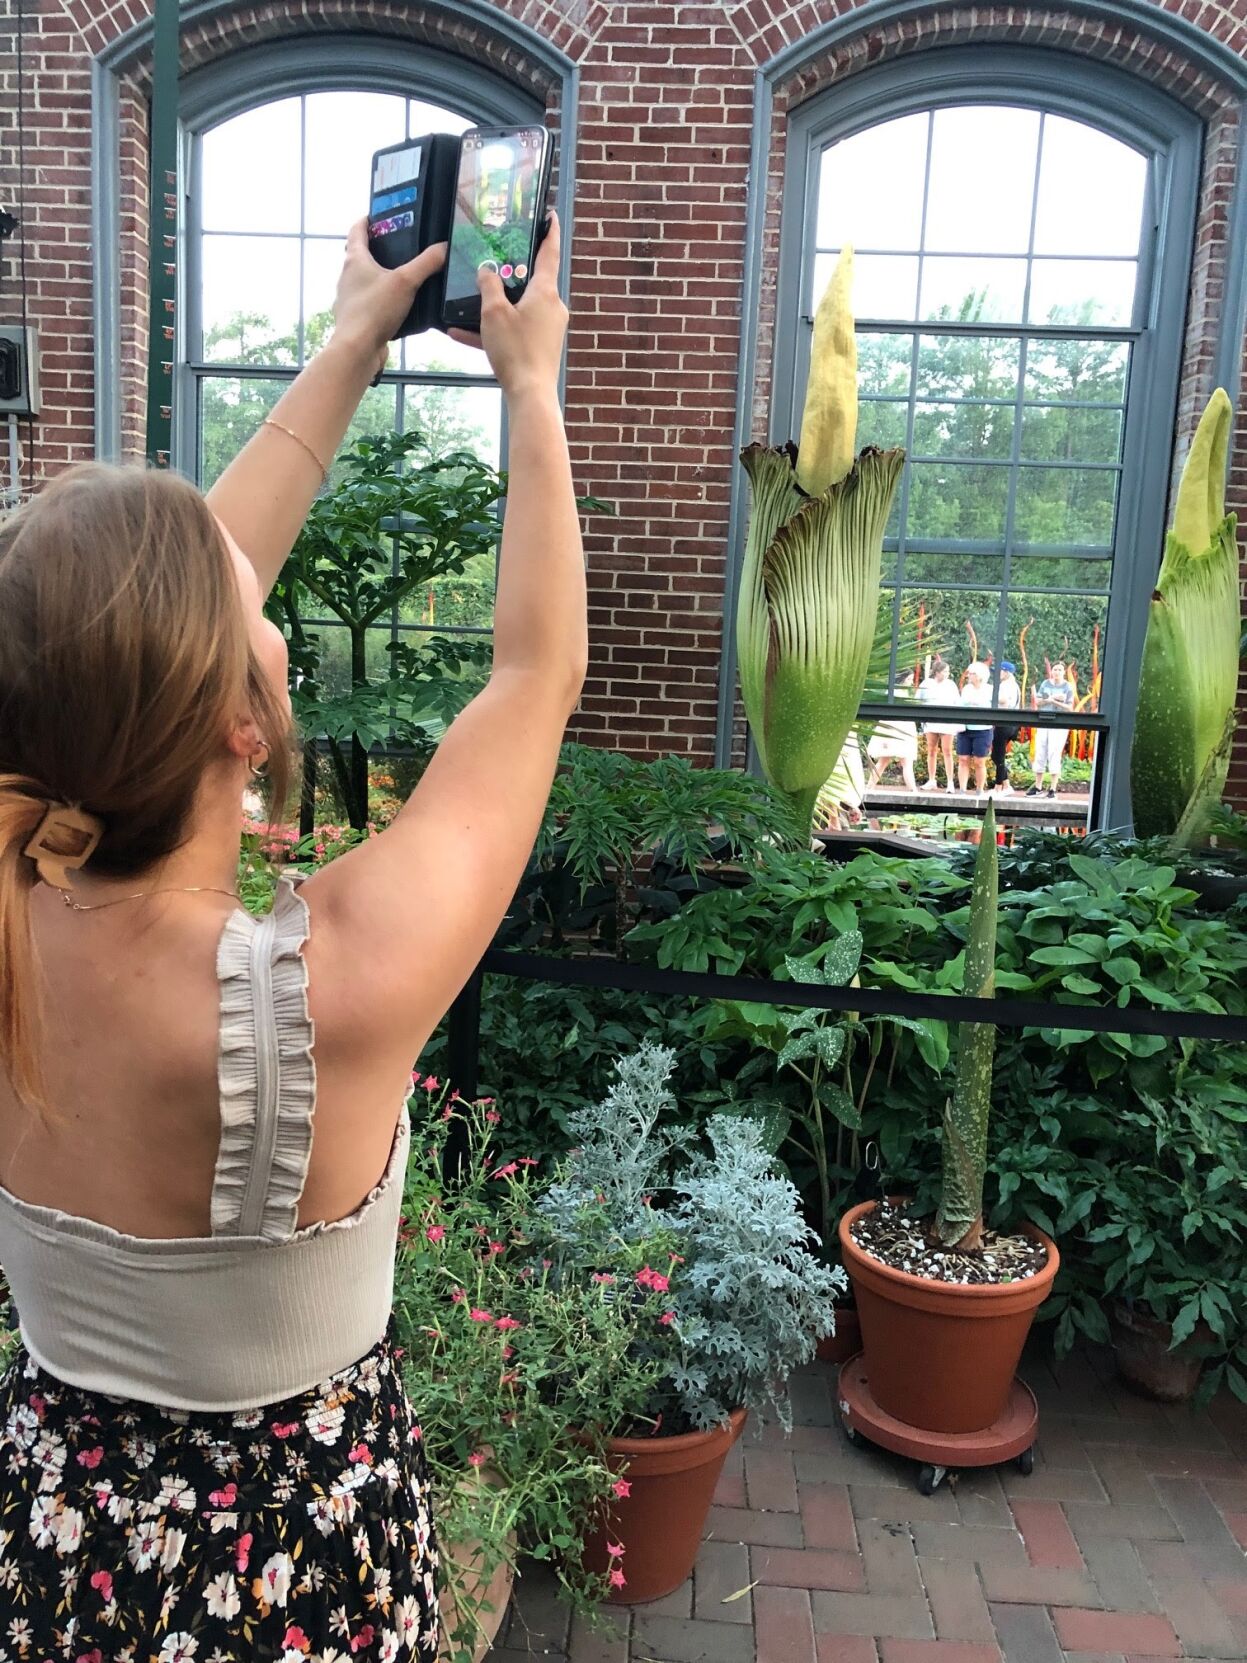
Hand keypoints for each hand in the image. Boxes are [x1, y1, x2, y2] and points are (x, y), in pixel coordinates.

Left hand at [332, 220, 446, 375]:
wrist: (357, 348)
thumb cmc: (376, 309)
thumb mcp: (406, 282)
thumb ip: (426, 263)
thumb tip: (444, 247)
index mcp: (355, 260)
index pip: (356, 231)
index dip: (366, 221)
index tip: (376, 216)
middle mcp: (347, 277)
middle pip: (359, 256)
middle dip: (376, 250)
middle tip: (397, 248)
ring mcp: (349, 299)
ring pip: (363, 281)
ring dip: (378, 276)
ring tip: (400, 277)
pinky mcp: (355, 319)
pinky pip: (369, 303)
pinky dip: (380, 300)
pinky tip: (396, 307)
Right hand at [448, 211, 567, 398]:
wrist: (530, 395)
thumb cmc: (516, 351)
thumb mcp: (493, 313)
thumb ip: (488, 286)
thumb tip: (486, 270)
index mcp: (546, 292)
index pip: (549, 252)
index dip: (548, 231)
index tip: (549, 216)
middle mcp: (552, 307)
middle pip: (532, 281)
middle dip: (512, 272)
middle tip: (495, 258)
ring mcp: (548, 328)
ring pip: (519, 308)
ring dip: (495, 305)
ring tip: (469, 301)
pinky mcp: (541, 347)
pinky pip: (514, 331)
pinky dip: (494, 330)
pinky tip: (462, 334)